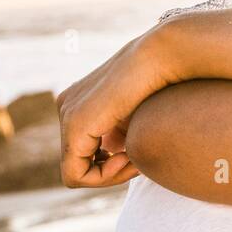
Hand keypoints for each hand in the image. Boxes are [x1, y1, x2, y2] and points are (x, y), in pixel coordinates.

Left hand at [56, 24, 177, 187]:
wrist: (165, 55)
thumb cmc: (161, 82)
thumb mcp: (135, 116)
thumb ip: (120, 134)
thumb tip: (112, 151)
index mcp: (80, 101)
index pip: (85, 151)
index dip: (112, 166)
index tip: (138, 157)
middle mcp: (67, 105)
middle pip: (80, 162)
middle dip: (111, 170)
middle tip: (139, 162)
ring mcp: (67, 114)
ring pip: (76, 172)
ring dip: (109, 175)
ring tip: (135, 160)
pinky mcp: (76, 125)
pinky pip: (75, 174)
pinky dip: (104, 177)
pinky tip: (128, 159)